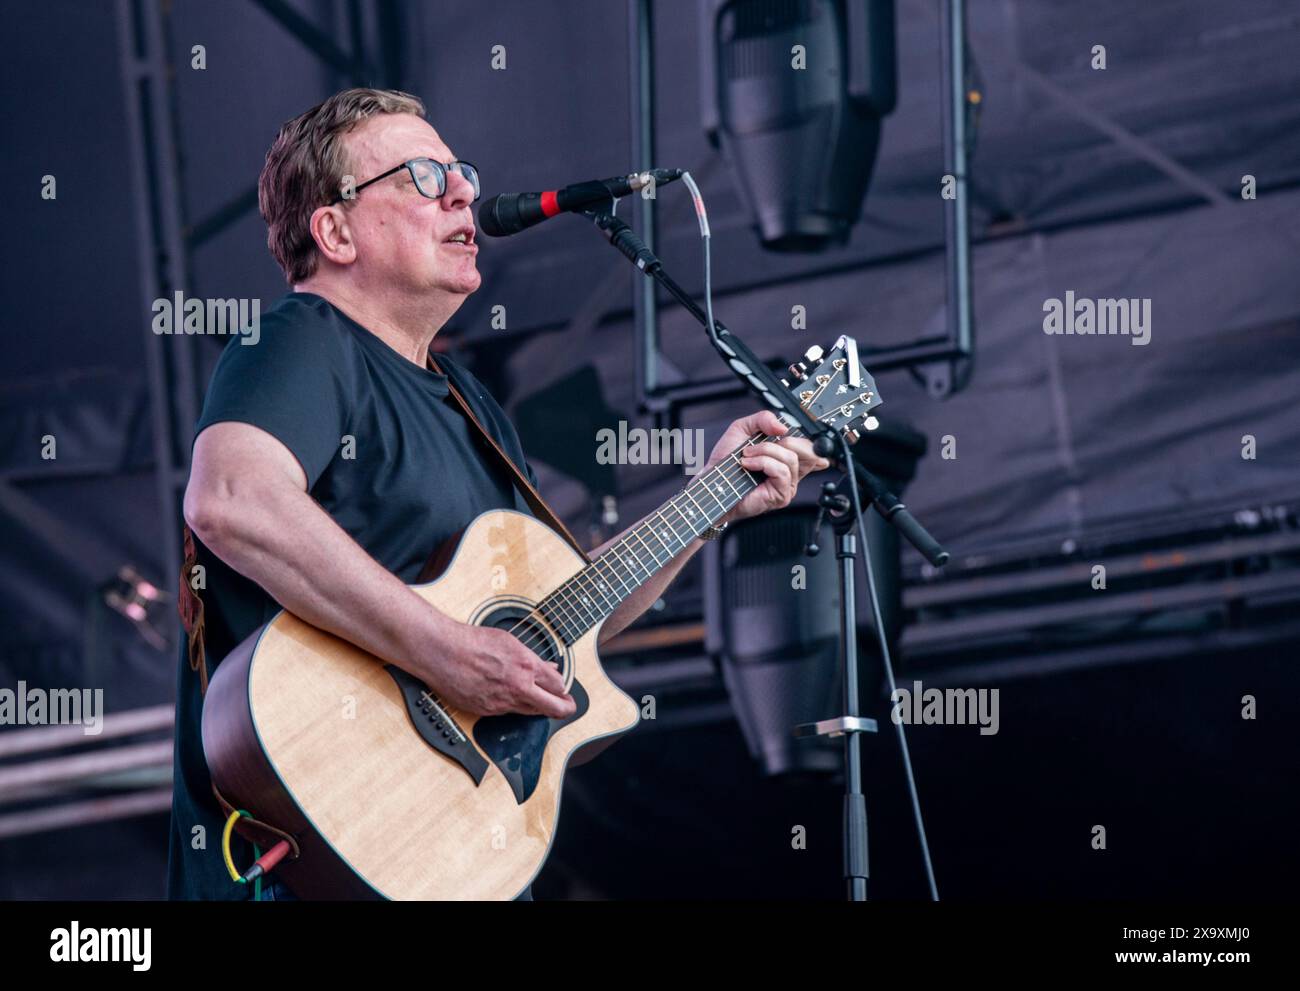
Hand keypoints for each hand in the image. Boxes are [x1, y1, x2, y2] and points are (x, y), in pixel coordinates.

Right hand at [428, 621, 576, 718]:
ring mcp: (502, 702)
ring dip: (539, 707)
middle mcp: (518, 687)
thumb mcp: (510, 642)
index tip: (564, 688)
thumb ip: (532, 658)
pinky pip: (507, 711)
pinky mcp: (487, 711)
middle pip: (555, 707)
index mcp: (526, 666)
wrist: (443, 652)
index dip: (563, 687)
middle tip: (569, 706)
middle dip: (566, 708)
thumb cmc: (472, 642)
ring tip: (541, 700)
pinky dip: (513, 705)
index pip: (558, 684)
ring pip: (531, 711)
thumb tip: (548, 667)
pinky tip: (510, 695)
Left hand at [703, 410, 829, 523]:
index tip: (787, 431)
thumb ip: (763, 419)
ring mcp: (789, 484)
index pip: (812, 445)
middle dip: (782, 440)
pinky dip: (763, 463)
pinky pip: (782, 471)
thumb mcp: (743, 428)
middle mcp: (792, 470)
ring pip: (791, 458)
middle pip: (807, 449)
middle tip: (758, 444)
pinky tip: (748, 465)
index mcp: (787, 455)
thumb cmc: (727, 460)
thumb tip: (782, 427)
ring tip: (746, 455)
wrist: (713, 482)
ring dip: (765, 451)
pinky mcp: (782, 495)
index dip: (808, 436)